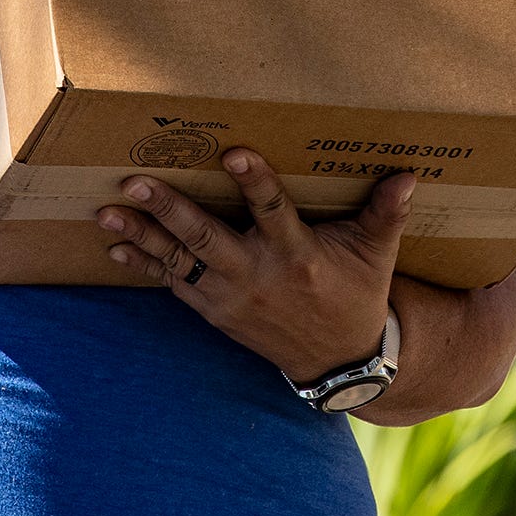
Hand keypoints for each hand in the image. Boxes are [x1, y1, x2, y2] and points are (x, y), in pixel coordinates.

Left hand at [99, 151, 409, 385]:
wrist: (337, 362)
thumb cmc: (357, 294)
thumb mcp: (376, 256)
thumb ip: (386, 214)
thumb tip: (408, 174)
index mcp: (298, 256)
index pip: (274, 211)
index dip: (255, 182)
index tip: (234, 152)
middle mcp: (258, 276)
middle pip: (207, 238)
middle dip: (170, 210)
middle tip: (136, 182)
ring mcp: (231, 297)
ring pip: (180, 262)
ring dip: (141, 237)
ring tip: (106, 212)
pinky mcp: (214, 312)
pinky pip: (173, 285)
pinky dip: (145, 265)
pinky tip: (116, 246)